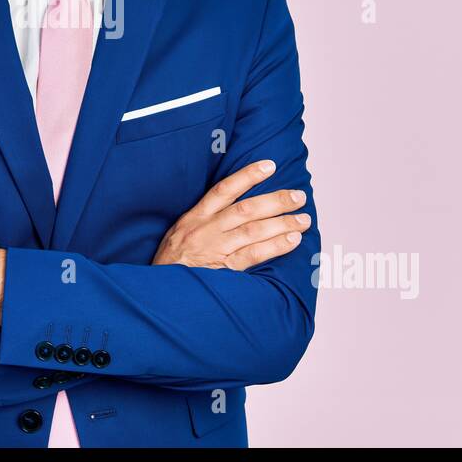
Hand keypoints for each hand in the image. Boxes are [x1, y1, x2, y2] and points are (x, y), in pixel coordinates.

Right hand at [151, 159, 310, 269]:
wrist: (157, 294)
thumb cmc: (169, 266)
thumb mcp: (177, 236)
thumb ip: (201, 224)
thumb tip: (232, 213)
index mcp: (193, 218)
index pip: (224, 190)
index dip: (248, 176)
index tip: (270, 166)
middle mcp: (205, 230)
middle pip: (246, 209)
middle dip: (276, 201)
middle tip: (298, 196)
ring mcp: (213, 249)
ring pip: (253, 230)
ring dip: (282, 223)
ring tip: (303, 219)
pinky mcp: (221, 270)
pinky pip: (253, 254)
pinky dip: (274, 246)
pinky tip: (291, 240)